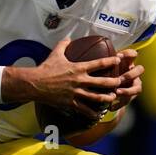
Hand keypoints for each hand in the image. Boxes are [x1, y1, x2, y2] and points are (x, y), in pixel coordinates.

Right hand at [4, 39, 122, 121]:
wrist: (35, 84)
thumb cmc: (46, 68)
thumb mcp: (55, 54)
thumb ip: (63, 45)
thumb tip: (68, 39)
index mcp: (78, 68)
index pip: (99, 64)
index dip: (111, 62)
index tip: (119, 60)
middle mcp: (80, 80)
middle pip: (102, 82)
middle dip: (114, 83)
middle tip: (120, 82)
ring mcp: (76, 92)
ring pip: (96, 97)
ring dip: (106, 98)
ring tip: (113, 98)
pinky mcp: (70, 103)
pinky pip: (84, 109)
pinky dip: (92, 113)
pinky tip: (98, 115)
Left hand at [108, 49, 143, 111]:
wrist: (106, 90)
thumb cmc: (104, 74)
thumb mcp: (104, 68)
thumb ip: (104, 65)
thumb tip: (95, 61)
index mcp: (127, 63)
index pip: (133, 54)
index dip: (128, 54)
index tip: (119, 56)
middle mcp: (133, 72)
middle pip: (140, 70)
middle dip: (130, 74)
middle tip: (120, 79)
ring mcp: (134, 84)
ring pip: (138, 87)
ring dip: (128, 90)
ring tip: (117, 93)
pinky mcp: (130, 96)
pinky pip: (128, 100)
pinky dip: (119, 104)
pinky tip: (110, 107)